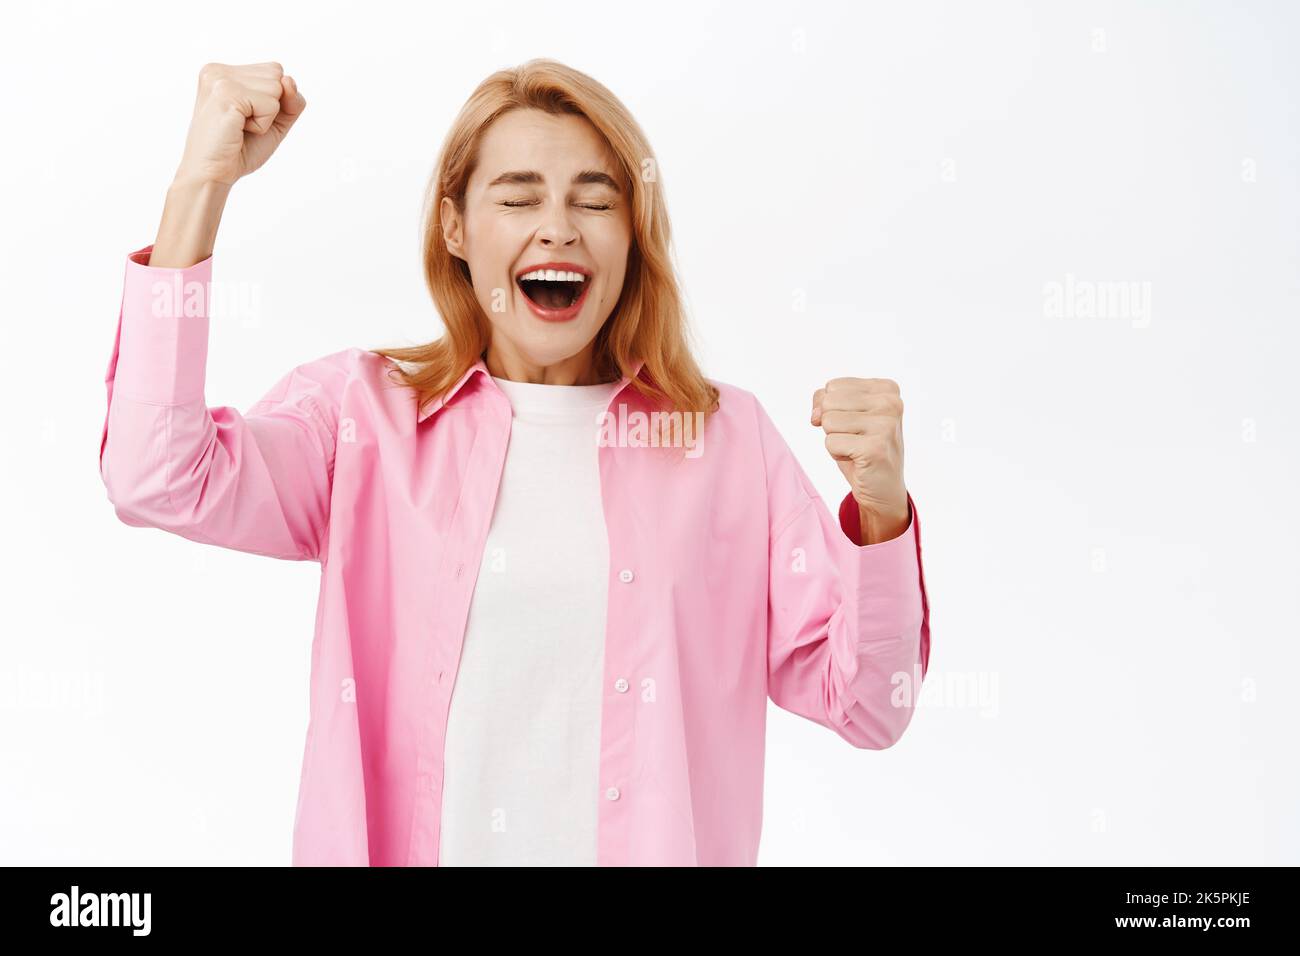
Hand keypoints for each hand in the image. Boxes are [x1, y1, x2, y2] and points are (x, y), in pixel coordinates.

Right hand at [174, 61, 306, 186]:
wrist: (212, 174)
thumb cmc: (240, 150)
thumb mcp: (275, 122)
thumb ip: (290, 100)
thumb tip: (288, 80)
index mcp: (224, 72)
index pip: (274, 71)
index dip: (273, 101)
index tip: (246, 118)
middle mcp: (219, 71)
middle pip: (277, 74)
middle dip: (271, 106)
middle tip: (243, 124)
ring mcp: (220, 79)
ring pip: (277, 87)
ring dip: (266, 117)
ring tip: (239, 127)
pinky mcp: (226, 93)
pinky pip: (271, 105)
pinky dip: (262, 125)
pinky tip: (238, 130)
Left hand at [811, 377, 908, 539]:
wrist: (883, 488)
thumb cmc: (863, 448)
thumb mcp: (845, 415)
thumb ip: (825, 401)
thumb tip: (816, 415)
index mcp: (887, 389)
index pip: (833, 386)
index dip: (833, 409)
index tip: (855, 424)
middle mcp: (891, 403)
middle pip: (829, 402)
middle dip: (833, 424)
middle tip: (855, 439)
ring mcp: (885, 425)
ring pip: (828, 421)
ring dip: (835, 440)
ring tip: (856, 448)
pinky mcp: (874, 447)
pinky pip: (830, 442)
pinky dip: (837, 454)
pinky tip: (857, 459)